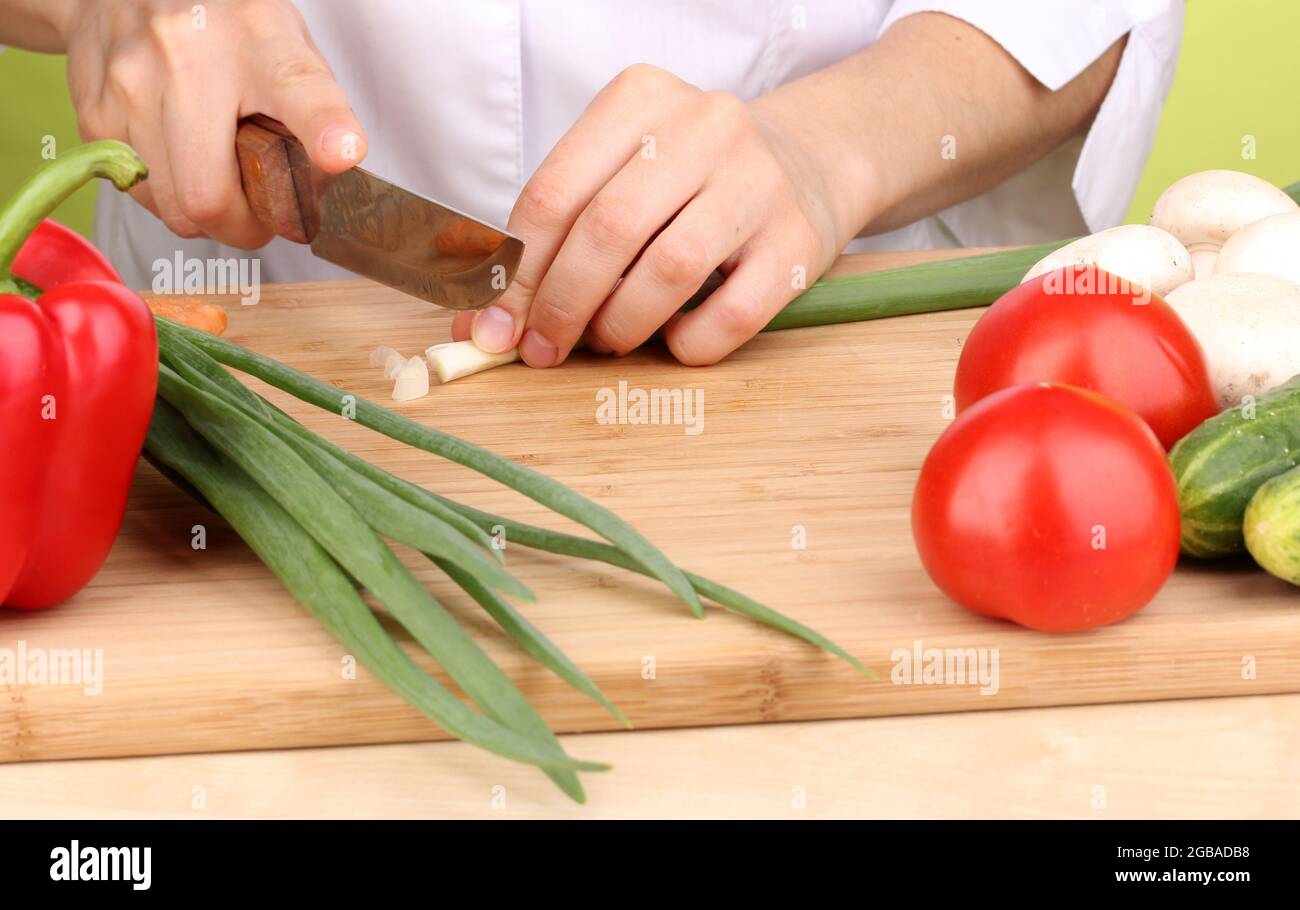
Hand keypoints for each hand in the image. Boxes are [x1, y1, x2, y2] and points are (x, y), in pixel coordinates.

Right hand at [60, 0, 365, 246]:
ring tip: (218, 174)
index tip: (341, 151)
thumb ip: (314, 112)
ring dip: (207, 215)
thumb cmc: (222, 29)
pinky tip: (180, 159)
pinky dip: (170, 197)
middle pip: (210, 197)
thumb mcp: (284, 47)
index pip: (297, 88)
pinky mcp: (96, 116)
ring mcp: (132, 87)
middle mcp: (188, 59)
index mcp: (258, 41)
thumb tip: (322, 182)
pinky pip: (144, 196)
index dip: (323, 126)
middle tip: (261, 214)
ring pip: (175, 210)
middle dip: (245, 227)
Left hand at [452, 63, 856, 366]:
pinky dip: (689, 343)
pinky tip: (675, 341)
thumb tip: (481, 327)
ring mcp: (760, 182)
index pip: (554, 192)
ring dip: (621, 324)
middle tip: (544, 348)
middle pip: (608, 229)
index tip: (497, 327)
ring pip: (670, 270)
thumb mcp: (619, 174)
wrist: (810, 161)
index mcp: (641, 98)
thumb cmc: (688, 180)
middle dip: (561, 305)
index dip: (516, 272)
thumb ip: (553, 239)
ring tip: (609, 341)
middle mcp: (705, 127)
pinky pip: (732, 313)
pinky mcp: (800, 241)